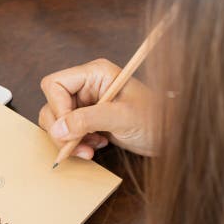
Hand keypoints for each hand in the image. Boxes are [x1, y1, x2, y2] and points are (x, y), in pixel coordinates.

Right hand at [38, 58, 157, 159]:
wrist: (172, 136)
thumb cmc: (156, 120)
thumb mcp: (122, 118)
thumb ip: (87, 120)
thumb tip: (57, 128)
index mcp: (94, 74)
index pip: (54, 85)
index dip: (57, 108)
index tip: (68, 129)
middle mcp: (86, 86)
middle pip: (51, 105)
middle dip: (61, 129)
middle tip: (77, 146)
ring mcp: (85, 104)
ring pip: (56, 121)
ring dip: (68, 140)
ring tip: (89, 149)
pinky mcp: (87, 121)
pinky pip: (66, 132)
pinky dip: (75, 144)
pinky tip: (94, 147)